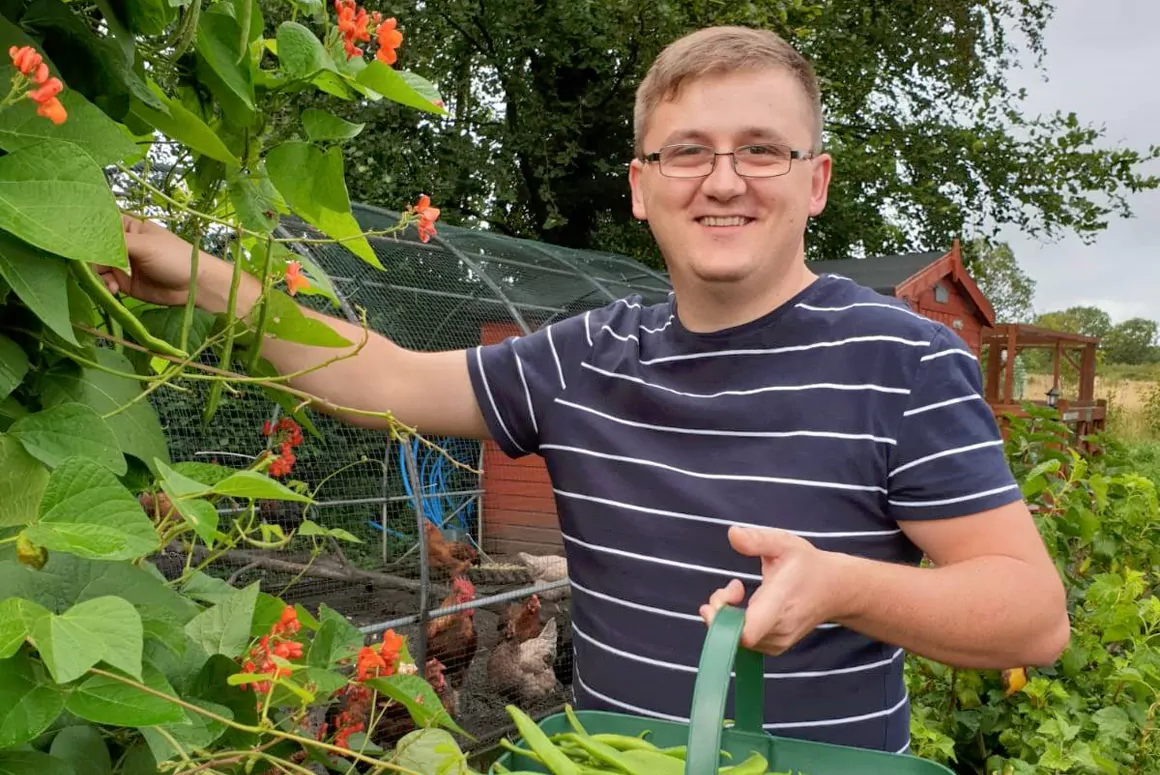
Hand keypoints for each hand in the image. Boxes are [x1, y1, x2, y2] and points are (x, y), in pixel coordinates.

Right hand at [93, 216, 202, 306]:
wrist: (194, 286)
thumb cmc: (174, 257)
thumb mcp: (145, 245)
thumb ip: (116, 242)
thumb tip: (86, 240)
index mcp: (127, 227)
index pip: (98, 224)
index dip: (85, 230)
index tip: (72, 239)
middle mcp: (121, 245)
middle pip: (93, 248)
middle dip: (89, 258)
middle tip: (90, 266)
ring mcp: (121, 264)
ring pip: (96, 267)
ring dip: (96, 274)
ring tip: (106, 281)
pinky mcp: (124, 283)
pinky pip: (105, 283)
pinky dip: (104, 286)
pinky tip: (112, 289)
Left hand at [699, 525, 848, 655]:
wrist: (835, 589)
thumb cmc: (808, 565)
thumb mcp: (784, 543)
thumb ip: (757, 540)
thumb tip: (732, 533)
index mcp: (779, 602)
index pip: (748, 632)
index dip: (723, 622)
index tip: (717, 600)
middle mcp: (779, 628)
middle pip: (735, 636)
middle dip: (719, 612)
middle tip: (730, 587)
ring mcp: (779, 641)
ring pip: (738, 641)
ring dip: (726, 617)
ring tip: (737, 592)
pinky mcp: (776, 646)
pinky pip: (746, 643)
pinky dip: (736, 626)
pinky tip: (744, 606)